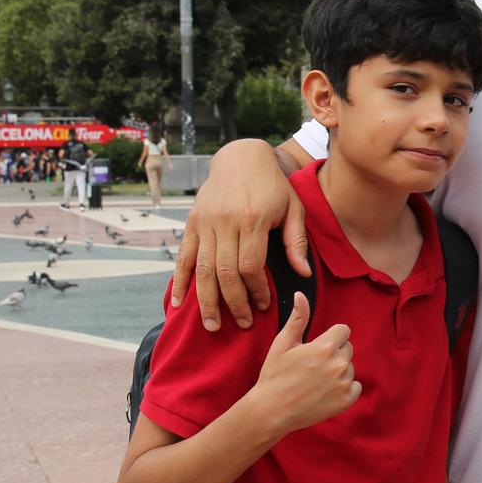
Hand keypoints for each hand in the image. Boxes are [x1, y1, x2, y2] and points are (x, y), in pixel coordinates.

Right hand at [170, 140, 308, 329]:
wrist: (241, 158)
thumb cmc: (273, 186)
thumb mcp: (293, 208)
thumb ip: (295, 241)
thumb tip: (303, 274)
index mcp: (251, 220)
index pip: (250, 266)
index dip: (256, 290)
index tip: (264, 304)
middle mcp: (224, 223)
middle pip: (224, 273)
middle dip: (234, 303)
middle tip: (244, 323)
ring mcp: (204, 223)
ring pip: (201, 269)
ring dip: (206, 301)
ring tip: (213, 325)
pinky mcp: (192, 224)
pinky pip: (183, 257)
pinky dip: (180, 281)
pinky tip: (178, 303)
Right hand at [247, 294, 359, 433]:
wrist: (271, 411)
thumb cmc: (275, 375)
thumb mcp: (283, 344)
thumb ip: (298, 319)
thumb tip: (301, 295)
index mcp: (325, 347)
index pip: (343, 331)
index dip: (330, 337)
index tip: (317, 347)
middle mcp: (339, 364)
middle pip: (347, 349)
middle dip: (334, 353)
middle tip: (313, 365)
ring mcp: (344, 384)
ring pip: (349, 368)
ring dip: (338, 371)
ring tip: (316, 380)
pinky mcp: (346, 401)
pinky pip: (355, 387)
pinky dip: (344, 389)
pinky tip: (325, 392)